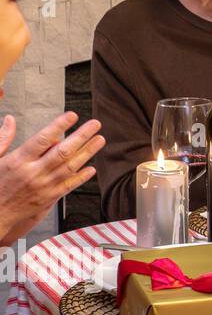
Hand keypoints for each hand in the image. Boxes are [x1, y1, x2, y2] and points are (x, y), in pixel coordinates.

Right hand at [0, 113, 104, 245]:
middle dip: (81, 136)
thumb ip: (3, 138)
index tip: (72, 115)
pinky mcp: (48, 198)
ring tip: (100, 140)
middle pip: (62, 152)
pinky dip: (81, 177)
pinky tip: (92, 168)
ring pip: (69, 167)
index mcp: (17, 161)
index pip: (42, 139)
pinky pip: (68, 186)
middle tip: (96, 124)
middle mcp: (32, 173)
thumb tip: (11, 118)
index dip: (59, 126)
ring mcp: (42, 186)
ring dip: (87, 152)